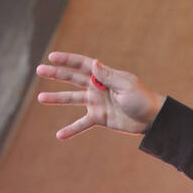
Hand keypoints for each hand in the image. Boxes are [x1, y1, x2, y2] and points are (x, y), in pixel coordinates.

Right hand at [35, 52, 165, 138]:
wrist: (152, 118)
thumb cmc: (142, 98)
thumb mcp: (126, 85)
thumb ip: (108, 76)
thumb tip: (93, 63)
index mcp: (104, 75)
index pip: (82, 65)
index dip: (67, 60)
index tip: (51, 57)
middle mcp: (97, 87)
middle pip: (73, 78)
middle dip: (56, 74)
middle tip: (40, 70)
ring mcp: (97, 102)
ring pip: (72, 99)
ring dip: (57, 99)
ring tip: (41, 99)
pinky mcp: (99, 117)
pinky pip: (82, 123)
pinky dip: (71, 129)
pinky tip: (59, 135)